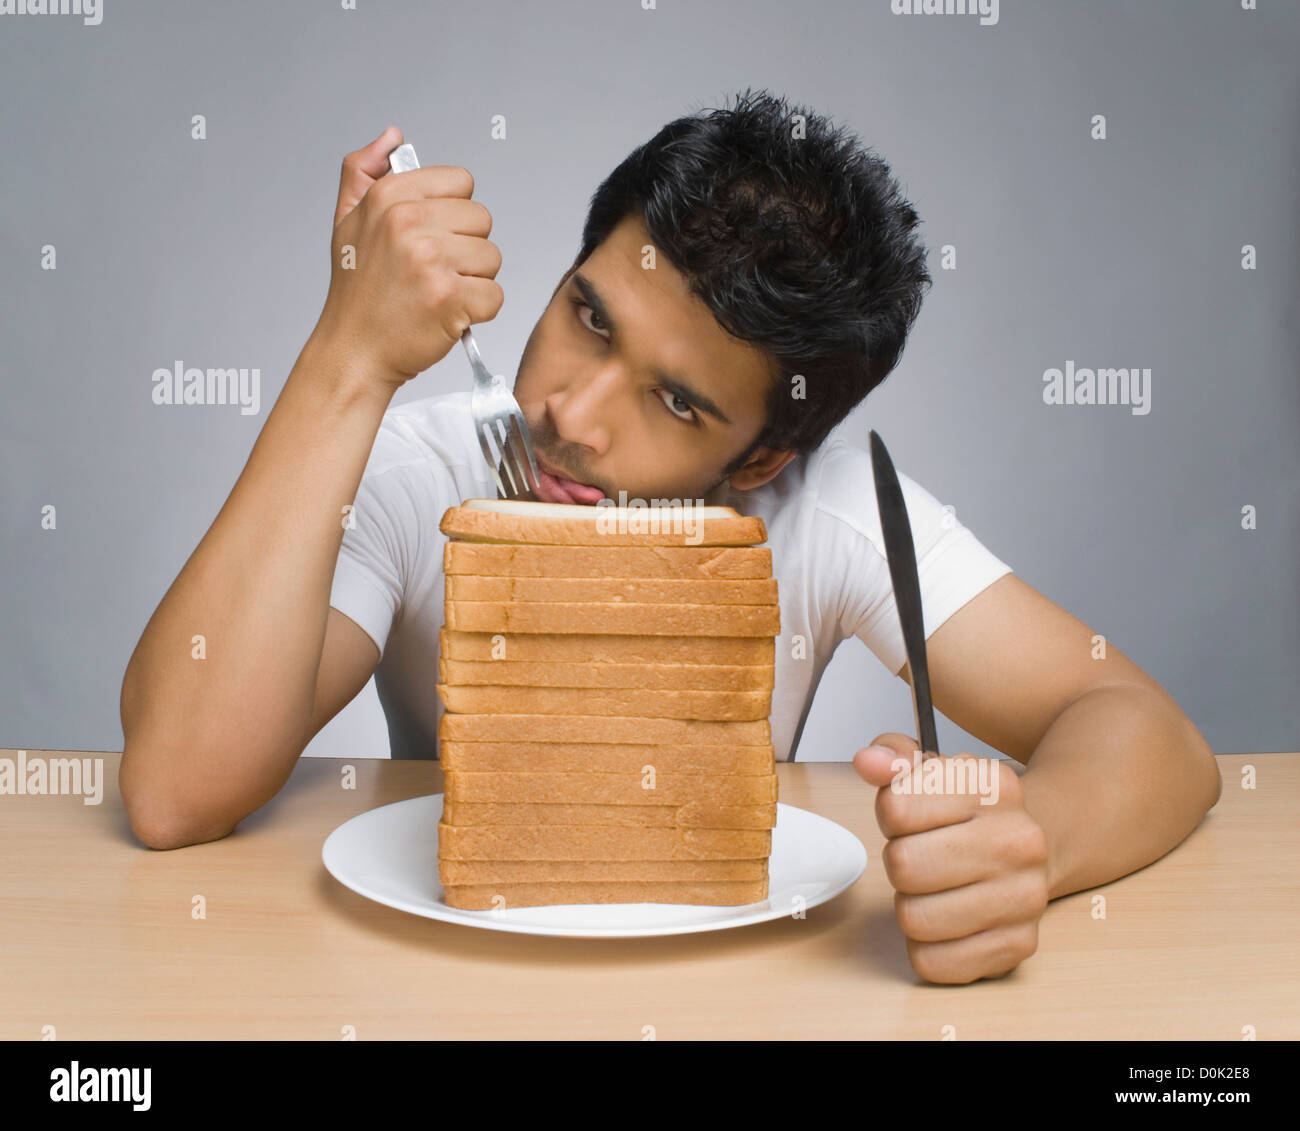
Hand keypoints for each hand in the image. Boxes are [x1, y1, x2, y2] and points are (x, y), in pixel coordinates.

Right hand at [316, 126, 504, 386]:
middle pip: (482, 219)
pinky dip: (478, 311)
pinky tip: (448, 315)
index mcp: (389, 195)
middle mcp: (409, 221)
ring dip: (473, 281)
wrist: (354, 351)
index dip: (454, 213)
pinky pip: (495, 295)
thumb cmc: (357, 292)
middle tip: (433, 272)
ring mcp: (430, 260)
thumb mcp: (347, 220)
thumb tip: (393, 136)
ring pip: (491, 258)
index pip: (462, 182)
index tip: (431, 237)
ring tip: (439, 294)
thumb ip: (365, 171)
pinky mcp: (450, 298)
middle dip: (466, 248)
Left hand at [852, 732, 1049, 983]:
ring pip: (914, 918)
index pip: (896, 807)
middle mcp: (1019, 840)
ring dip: (911, 906)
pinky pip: (933, 962)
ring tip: (935, 888)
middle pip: (903, 866)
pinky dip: (926, 947)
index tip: (910, 816)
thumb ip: (894, 758)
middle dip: (899, 862)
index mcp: (995, 786)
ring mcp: (1025, 896)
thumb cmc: (966, 813)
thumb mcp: (933, 771)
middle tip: (922, 856)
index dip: (890, 814)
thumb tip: (869, 761)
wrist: (1030, 850)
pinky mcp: (1018, 945)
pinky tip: (947, 922)